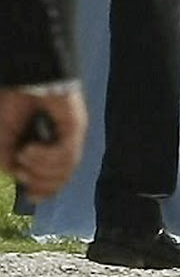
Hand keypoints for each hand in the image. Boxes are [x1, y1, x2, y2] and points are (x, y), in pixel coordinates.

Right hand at [0, 85, 86, 199]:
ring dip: (39, 168)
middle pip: (64, 177)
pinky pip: (64, 154)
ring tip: (25, 154)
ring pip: (65, 168)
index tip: (31, 197)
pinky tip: (30, 148)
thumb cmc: (15, 106)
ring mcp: (72, 134)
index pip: (58, 177)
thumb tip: (20, 179)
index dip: (46, 190)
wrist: (26, 79)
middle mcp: (66, 142)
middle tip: (24, 172)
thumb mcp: (5, 141)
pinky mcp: (75, 126)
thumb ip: (10, 162)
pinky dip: (44, 157)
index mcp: (51, 147)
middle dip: (41, 182)